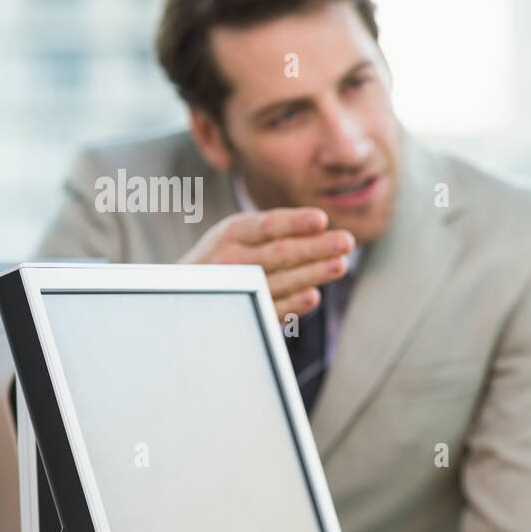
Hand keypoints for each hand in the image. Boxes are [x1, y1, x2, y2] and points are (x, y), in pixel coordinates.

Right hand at [180, 208, 354, 321]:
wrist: (183, 292)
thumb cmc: (227, 256)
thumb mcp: (241, 233)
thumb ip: (276, 229)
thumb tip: (322, 226)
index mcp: (233, 232)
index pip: (268, 224)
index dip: (295, 222)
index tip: (321, 219)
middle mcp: (232, 258)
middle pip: (279, 252)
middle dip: (315, 247)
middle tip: (347, 241)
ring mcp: (236, 287)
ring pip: (278, 280)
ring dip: (312, 273)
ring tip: (340, 264)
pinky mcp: (243, 312)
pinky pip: (271, 308)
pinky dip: (293, 304)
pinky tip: (313, 296)